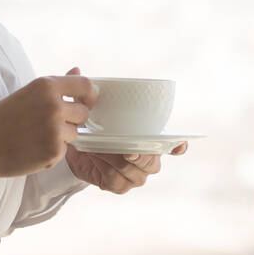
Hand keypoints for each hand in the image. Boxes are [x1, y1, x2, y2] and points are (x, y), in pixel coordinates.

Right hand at [0, 70, 97, 177]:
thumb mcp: (27, 93)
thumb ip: (55, 86)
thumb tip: (77, 70)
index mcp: (46, 86)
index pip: (85, 86)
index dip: (89, 95)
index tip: (85, 102)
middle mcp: (54, 105)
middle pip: (84, 113)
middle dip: (73, 120)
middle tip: (51, 124)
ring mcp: (55, 129)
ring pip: (75, 133)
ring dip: (62, 137)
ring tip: (37, 136)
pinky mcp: (54, 151)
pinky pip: (64, 150)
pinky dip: (53, 151)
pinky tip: (33, 148)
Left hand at [61, 66, 188, 192]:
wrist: (73, 152)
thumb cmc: (91, 127)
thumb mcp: (87, 109)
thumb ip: (83, 90)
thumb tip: (77, 67)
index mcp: (149, 140)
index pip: (173, 145)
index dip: (178, 146)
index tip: (180, 143)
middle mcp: (148, 159)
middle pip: (152, 161)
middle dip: (139, 154)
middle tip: (126, 149)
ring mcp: (136, 175)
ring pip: (133, 170)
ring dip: (115, 160)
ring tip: (99, 149)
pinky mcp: (121, 186)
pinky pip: (117, 181)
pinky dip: (105, 170)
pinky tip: (95, 160)